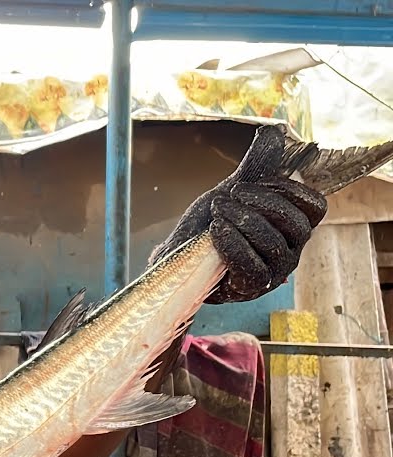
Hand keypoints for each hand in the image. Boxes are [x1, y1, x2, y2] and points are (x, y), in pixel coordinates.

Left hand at [151, 124, 327, 303]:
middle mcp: (290, 251)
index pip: (315, 207)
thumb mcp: (234, 191)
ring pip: (274, 243)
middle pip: (296, 223)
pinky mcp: (250, 288)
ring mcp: (273, 273)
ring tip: (216, 212)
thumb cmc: (212, 224)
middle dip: (260, 202)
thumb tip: (274, 131)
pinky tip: (215, 230)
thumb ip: (256, 166)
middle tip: (227, 195)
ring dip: (242, 220)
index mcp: (293, 227)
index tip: (251, 182)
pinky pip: (252, 266)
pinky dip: (233, 243)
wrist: (178, 255)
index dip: (287, 189)